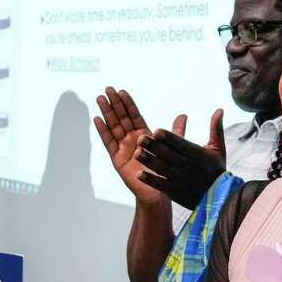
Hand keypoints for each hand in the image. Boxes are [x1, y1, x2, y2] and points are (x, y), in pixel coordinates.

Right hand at [93, 87, 178, 208]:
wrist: (157, 193)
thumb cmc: (165, 172)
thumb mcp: (173, 149)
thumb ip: (176, 132)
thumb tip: (184, 115)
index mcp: (144, 136)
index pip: (134, 115)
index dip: (128, 104)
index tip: (121, 91)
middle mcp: (132, 140)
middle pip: (121, 118)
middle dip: (115, 103)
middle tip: (108, 88)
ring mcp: (123, 148)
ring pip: (113, 127)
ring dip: (106, 113)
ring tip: (100, 98)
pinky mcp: (117, 159)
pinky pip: (109, 142)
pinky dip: (103, 131)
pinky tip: (97, 119)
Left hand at [136, 109, 227, 209]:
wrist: (220, 198)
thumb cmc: (217, 171)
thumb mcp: (219, 149)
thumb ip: (216, 129)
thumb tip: (219, 110)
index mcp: (196, 154)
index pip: (180, 144)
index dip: (169, 138)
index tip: (157, 131)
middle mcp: (187, 166)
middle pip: (168, 155)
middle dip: (154, 147)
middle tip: (140, 138)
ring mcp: (180, 180)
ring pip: (162, 169)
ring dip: (149, 161)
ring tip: (136, 154)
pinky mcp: (175, 192)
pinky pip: (161, 185)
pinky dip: (151, 180)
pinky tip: (139, 174)